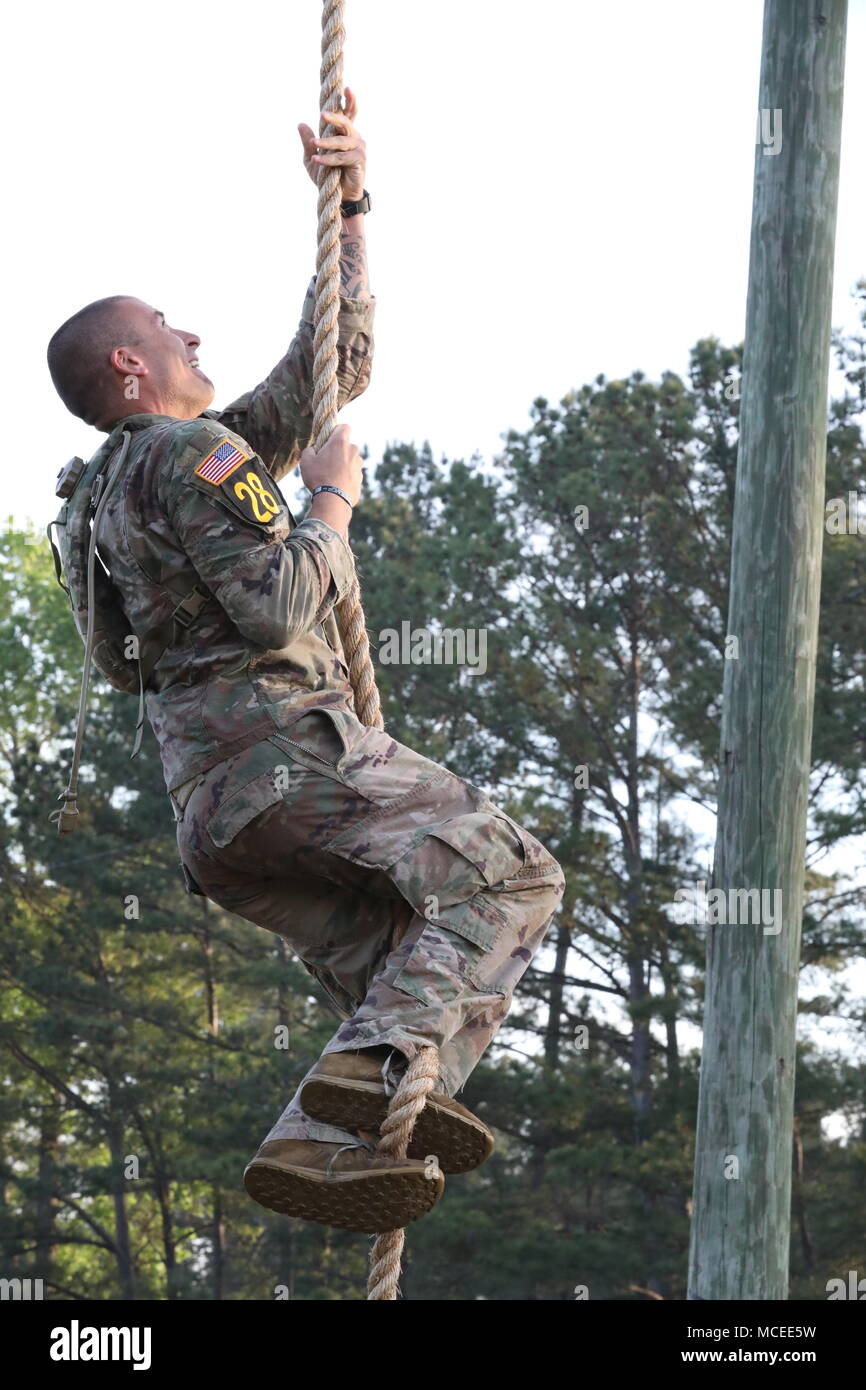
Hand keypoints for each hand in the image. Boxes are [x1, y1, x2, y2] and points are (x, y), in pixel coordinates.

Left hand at [298, 86, 365, 202]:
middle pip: (345, 122)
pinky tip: (318, 160)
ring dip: (326, 143)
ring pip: (342, 140)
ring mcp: (359, 148)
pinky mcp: (359, 161)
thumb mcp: (312, 158)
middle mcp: (354, 137)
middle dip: (334, 117)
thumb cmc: (327, 176)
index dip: (349, 101)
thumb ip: (308, 142)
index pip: (348, 114)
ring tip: (314, 143)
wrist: (338, 197)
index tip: (346, 89)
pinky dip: (329, 159)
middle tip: (322, 114)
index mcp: (344, 133)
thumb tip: (300, 124)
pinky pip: (342, 157)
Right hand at [299, 423, 361, 506]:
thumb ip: (309, 450)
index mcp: (340, 442)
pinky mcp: (361, 479)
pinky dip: (347, 476)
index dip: (336, 430)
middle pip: (347, 445)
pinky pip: (353, 473)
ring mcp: (359, 465)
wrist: (333, 500)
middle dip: (339, 450)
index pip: (344, 427)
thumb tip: (313, 450)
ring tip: (331, 475)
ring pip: (351, 460)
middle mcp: (353, 451)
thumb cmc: (318, 478)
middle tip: (327, 460)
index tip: (329, 438)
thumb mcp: (305, 461)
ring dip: (344, 464)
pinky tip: (337, 485)